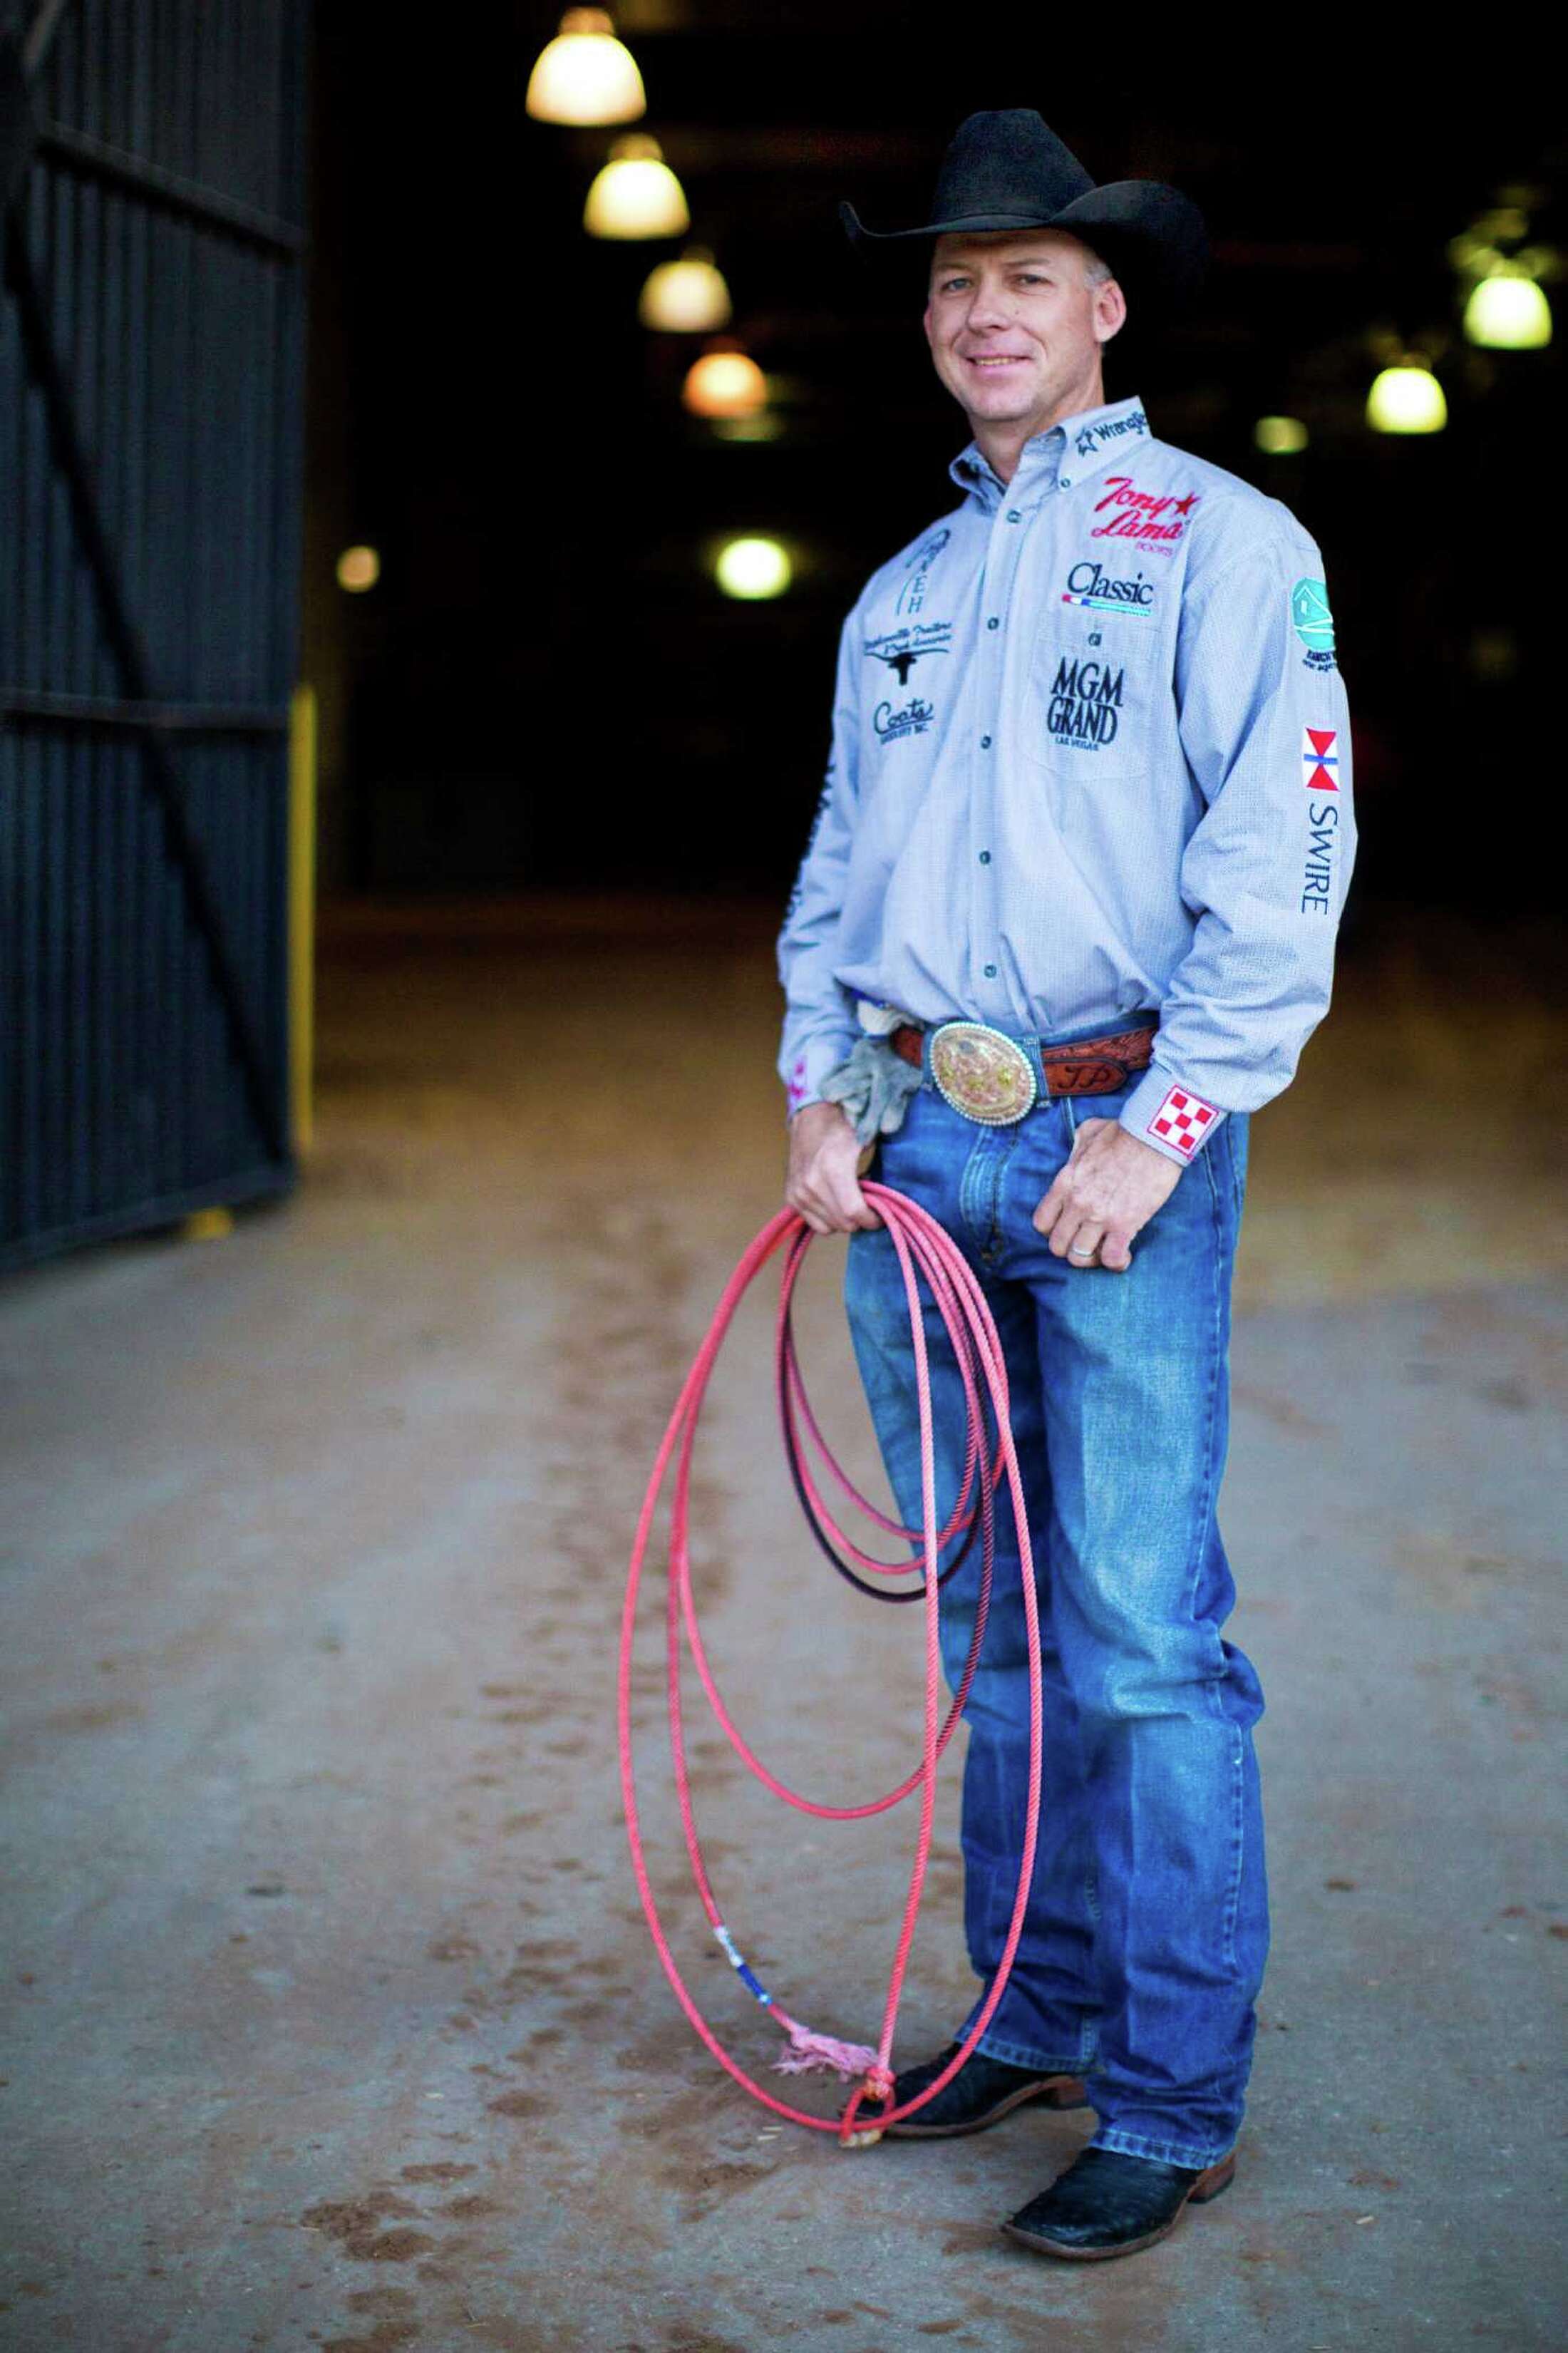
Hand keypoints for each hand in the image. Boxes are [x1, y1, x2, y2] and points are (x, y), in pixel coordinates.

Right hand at [785, 1101, 881, 1235]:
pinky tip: (835, 1202)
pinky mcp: (791, 1197)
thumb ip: (877, 1175)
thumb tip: (888, 1201)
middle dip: (860, 1219)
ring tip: (851, 1200)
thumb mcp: (866, 1143)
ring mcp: (798, 1193)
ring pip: (830, 1227)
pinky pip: (815, 1224)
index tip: (881, 1214)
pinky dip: (829, 1219)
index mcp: (832, 1169)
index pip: (854, 1212)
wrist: (811, 1115)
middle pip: (844, 1223)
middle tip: (869, 1205)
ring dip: (844, 1220)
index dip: (872, 1219)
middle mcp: (811, 1185)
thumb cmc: (842, 1126)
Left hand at [1032, 1115, 1181, 1271]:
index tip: (1070, 1227)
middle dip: (1071, 1248)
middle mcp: (1077, 1203)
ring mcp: (1099, 1215)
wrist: (1153, 1135)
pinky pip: (1112, 1259)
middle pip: (1057, 1246)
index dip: (1054, 1231)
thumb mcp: (1088, 1132)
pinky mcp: (1125, 1224)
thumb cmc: (1123, 1131)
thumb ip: (1077, 1147)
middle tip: (1088, 1242)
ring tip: (1106, 1250)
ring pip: (1079, 1257)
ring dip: (1093, 1259)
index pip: (1041, 1223)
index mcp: (1065, 1183)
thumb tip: (1078, 1150)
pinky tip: (1125, 1255)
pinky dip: (1117, 1263)